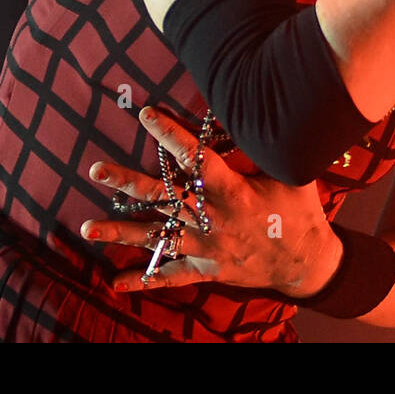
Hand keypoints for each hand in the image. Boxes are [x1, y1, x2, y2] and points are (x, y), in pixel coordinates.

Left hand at [80, 106, 342, 295]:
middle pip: (164, 198)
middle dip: (128, 183)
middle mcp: (213, 220)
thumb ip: (266, 150)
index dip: (171, 135)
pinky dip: (144, 279)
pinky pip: (172, 276)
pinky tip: (114, 282)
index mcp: (234, 192)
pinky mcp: (208, 269)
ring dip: (121, 232)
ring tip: (87, 228)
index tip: (146, 115)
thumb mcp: (290, 175)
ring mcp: (206, 247)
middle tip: (96, 170)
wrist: (307, 264)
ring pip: (157, 238)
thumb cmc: (300, 213)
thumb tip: (253, 112)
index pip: (197, 159)